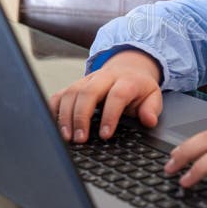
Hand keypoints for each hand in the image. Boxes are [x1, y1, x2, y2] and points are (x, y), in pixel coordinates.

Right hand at [48, 50, 162, 142]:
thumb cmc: (138, 87)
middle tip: (81, 139)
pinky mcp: (74, 86)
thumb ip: (152, 108)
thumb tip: (149, 120)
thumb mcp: (153, 96)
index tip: (105, 135)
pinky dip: (53, 110)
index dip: (110, 115)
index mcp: (125, 81)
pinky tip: (54, 126)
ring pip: (71, 93)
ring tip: (67, 137)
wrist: (128, 68)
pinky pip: (59, 95)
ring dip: (66, 116)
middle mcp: (103, 78)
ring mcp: (86, 80)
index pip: (116, 95)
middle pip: (88, 92)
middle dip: (82, 117)